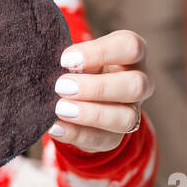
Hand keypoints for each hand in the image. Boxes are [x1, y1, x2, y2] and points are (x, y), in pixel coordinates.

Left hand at [49, 29, 153, 153]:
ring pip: (126, 118)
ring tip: (60, 108)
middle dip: (97, 88)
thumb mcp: (79, 55)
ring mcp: (132, 111)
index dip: (100, 52)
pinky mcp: (116, 136)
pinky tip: (56, 127)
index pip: (130, 47)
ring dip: (91, 114)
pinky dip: (77, 134)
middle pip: (136, 85)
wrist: (80, 94)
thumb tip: (47, 64)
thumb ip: (71, 59)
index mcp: (131, 53)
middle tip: (62, 86)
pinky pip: (104, 140)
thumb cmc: (80, 65)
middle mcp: (139, 82)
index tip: (66, 60)